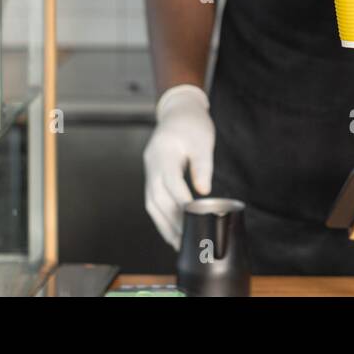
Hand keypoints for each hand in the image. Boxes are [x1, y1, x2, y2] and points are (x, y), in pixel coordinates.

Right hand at [143, 84, 214, 248]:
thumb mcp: (202, 141)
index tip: (193, 217)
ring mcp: (149, 171)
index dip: (181, 201)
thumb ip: (202, 166)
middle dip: (171, 221)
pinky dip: (161, 216)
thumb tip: (204, 190)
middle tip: (185, 239)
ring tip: (177, 242)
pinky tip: (171, 229)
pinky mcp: (152, 176)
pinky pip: (153, 200)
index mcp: (164, 153)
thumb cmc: (192, 124)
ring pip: (152, 203)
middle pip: (157, 198)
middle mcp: (152, 165)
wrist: (177, 112)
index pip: (171, 182)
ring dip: (164, 224)